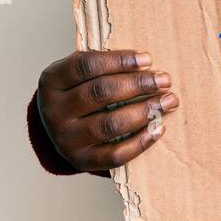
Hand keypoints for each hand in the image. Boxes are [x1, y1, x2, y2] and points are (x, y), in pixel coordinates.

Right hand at [36, 50, 178, 171]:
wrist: (58, 130)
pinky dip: (140, 141)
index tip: (148, 59)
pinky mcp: (80, 161)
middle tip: (164, 80)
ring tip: (168, 101)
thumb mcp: (79, 74)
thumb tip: (147, 63)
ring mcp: (65, 139)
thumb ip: (104, 66)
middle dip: (138, 85)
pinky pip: (115, 154)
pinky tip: (158, 128)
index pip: (87, 66)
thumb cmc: (78, 92)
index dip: (120, 61)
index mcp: (52, 81)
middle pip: (101, 93)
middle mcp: (54, 111)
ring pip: (110, 124)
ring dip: (144, 111)